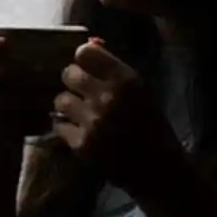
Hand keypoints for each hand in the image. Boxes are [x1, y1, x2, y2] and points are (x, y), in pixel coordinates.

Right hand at [0, 33, 53, 192]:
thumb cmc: (10, 127)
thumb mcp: (10, 96)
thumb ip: (20, 73)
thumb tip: (66, 45)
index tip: (9, 40)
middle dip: (17, 69)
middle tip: (47, 69)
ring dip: (25, 97)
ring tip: (52, 98)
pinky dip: (24, 122)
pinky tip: (46, 122)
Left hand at [51, 41, 187, 201]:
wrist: (157, 169)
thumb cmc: (151, 126)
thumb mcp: (140, 91)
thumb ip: (113, 71)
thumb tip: (87, 46)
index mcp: (126, 81)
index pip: (85, 53)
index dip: (83, 59)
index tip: (87, 68)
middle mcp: (107, 98)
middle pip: (68, 74)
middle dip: (73, 82)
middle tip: (82, 92)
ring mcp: (92, 122)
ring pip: (60, 100)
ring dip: (68, 106)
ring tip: (80, 114)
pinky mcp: (81, 145)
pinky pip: (59, 125)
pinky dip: (66, 128)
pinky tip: (80, 132)